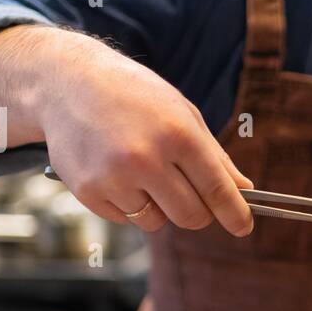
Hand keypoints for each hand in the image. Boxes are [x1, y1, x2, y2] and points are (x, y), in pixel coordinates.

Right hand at [0, 26, 253, 235]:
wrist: (67, 83)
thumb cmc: (133, 96)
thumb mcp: (182, 113)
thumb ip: (214, 156)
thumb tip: (244, 190)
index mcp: (178, 134)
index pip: (217, 189)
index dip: (235, 214)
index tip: (244, 227)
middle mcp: (146, 158)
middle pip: (191, 216)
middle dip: (198, 213)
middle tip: (190, 195)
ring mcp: (114, 178)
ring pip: (157, 222)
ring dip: (159, 207)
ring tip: (143, 172)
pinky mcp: (89, 192)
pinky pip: (126, 219)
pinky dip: (129, 205)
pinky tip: (117, 172)